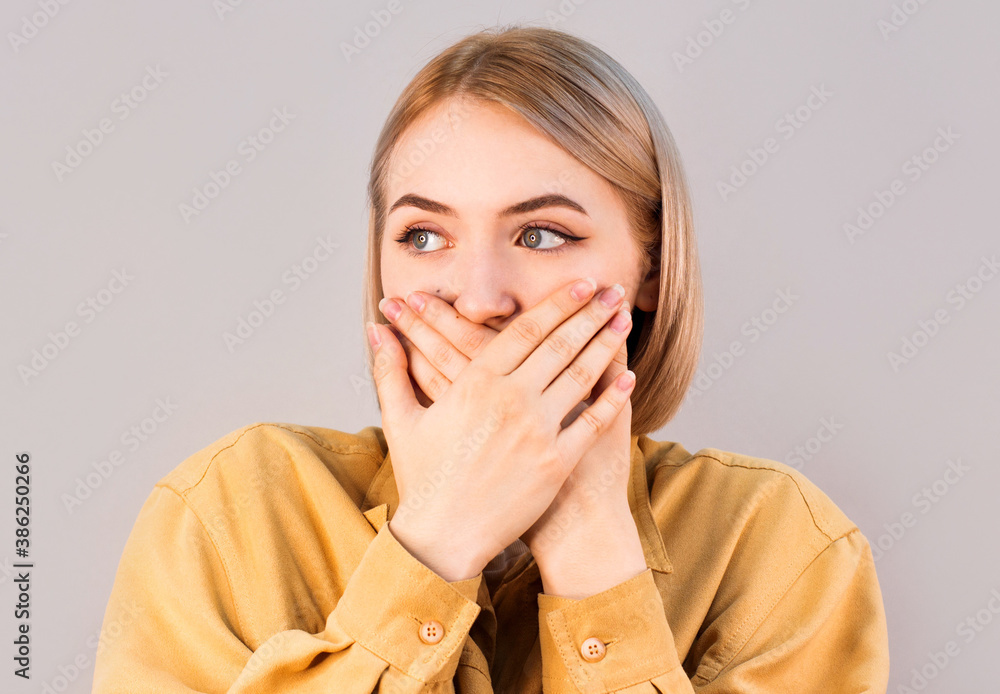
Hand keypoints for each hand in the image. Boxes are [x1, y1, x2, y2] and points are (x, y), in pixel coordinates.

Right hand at [375, 281, 635, 563]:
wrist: (443, 538)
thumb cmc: (422, 479)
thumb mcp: (401, 419)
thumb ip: (390, 368)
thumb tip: (374, 328)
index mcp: (475, 383)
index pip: (526, 330)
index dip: (558, 303)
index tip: (582, 284)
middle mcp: (510, 400)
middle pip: (560, 344)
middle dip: (590, 313)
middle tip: (614, 291)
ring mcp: (536, 431)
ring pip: (581, 375)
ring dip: (606, 344)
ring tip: (623, 321)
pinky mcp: (555, 463)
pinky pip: (592, 422)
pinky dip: (612, 397)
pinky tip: (627, 376)